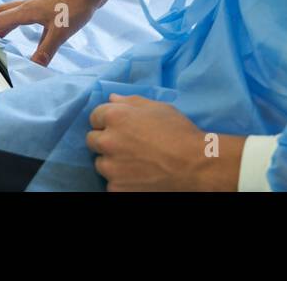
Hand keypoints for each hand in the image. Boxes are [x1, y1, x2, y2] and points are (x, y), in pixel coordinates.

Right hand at [0, 0, 111, 65]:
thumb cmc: (77, 4)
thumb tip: (33, 67)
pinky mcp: (47, 4)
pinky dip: (17, 22)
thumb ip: (46, 50)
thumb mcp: (61, 31)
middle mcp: (29, 5)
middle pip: (0, 12)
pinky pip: (24, 14)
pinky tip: (24, 31)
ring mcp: (38, 4)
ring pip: (12, 12)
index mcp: (28, 10)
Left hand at [86, 94, 244, 190]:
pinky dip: (121, 181)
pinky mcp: (116, 189)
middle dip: (106, 140)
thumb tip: (111, 98)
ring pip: (101, 163)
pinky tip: (138, 176)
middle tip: (127, 145)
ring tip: (134, 162)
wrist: (194, 165)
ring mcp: (110, 168)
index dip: (107, 120)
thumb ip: (130, 101)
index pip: (95, 116)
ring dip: (112, 162)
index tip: (120, 126)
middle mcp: (108, 141)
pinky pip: (111, 183)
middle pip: (92, 140)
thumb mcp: (157, 108)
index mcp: (115, 117)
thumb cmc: (178, 132)